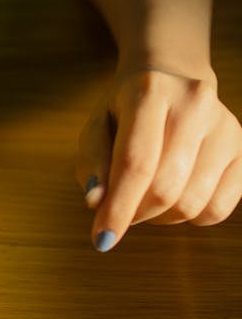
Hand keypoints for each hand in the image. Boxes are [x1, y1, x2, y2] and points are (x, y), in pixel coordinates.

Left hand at [77, 69, 241, 250]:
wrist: (173, 77)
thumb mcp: (96, 127)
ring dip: (160, 217)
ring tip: (146, 197)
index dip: (118, 208)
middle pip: (164, 188)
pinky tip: (175, 196)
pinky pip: (218, 209)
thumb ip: (92, 164)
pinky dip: (190, 217)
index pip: (135, 164)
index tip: (102, 241)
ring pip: (191, 204)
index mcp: (150, 92)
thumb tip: (96, 203)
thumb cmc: (126, 111)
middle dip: (135, 213)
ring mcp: (226, 127)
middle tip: (120, 211)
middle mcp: (195, 104)